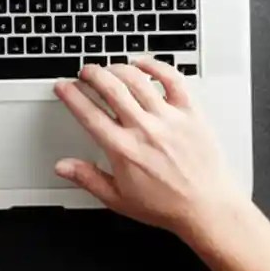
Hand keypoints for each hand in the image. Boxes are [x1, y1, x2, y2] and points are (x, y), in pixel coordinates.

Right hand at [53, 58, 247, 246]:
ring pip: (137, 79)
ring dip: (117, 68)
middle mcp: (144, 130)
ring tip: (108, 68)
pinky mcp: (190, 113)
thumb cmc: (166, 205)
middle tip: (85, 72)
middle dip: (92, 74)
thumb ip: (88, 179)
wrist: (206, 207)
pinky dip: (155, 65)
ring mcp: (168, 118)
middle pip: (111, 88)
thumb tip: (63, 166)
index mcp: (123, 150)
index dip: (71, 95)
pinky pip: (172, 79)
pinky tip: (143, 63)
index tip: (63, 86)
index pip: (89, 114)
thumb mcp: (118, 199)